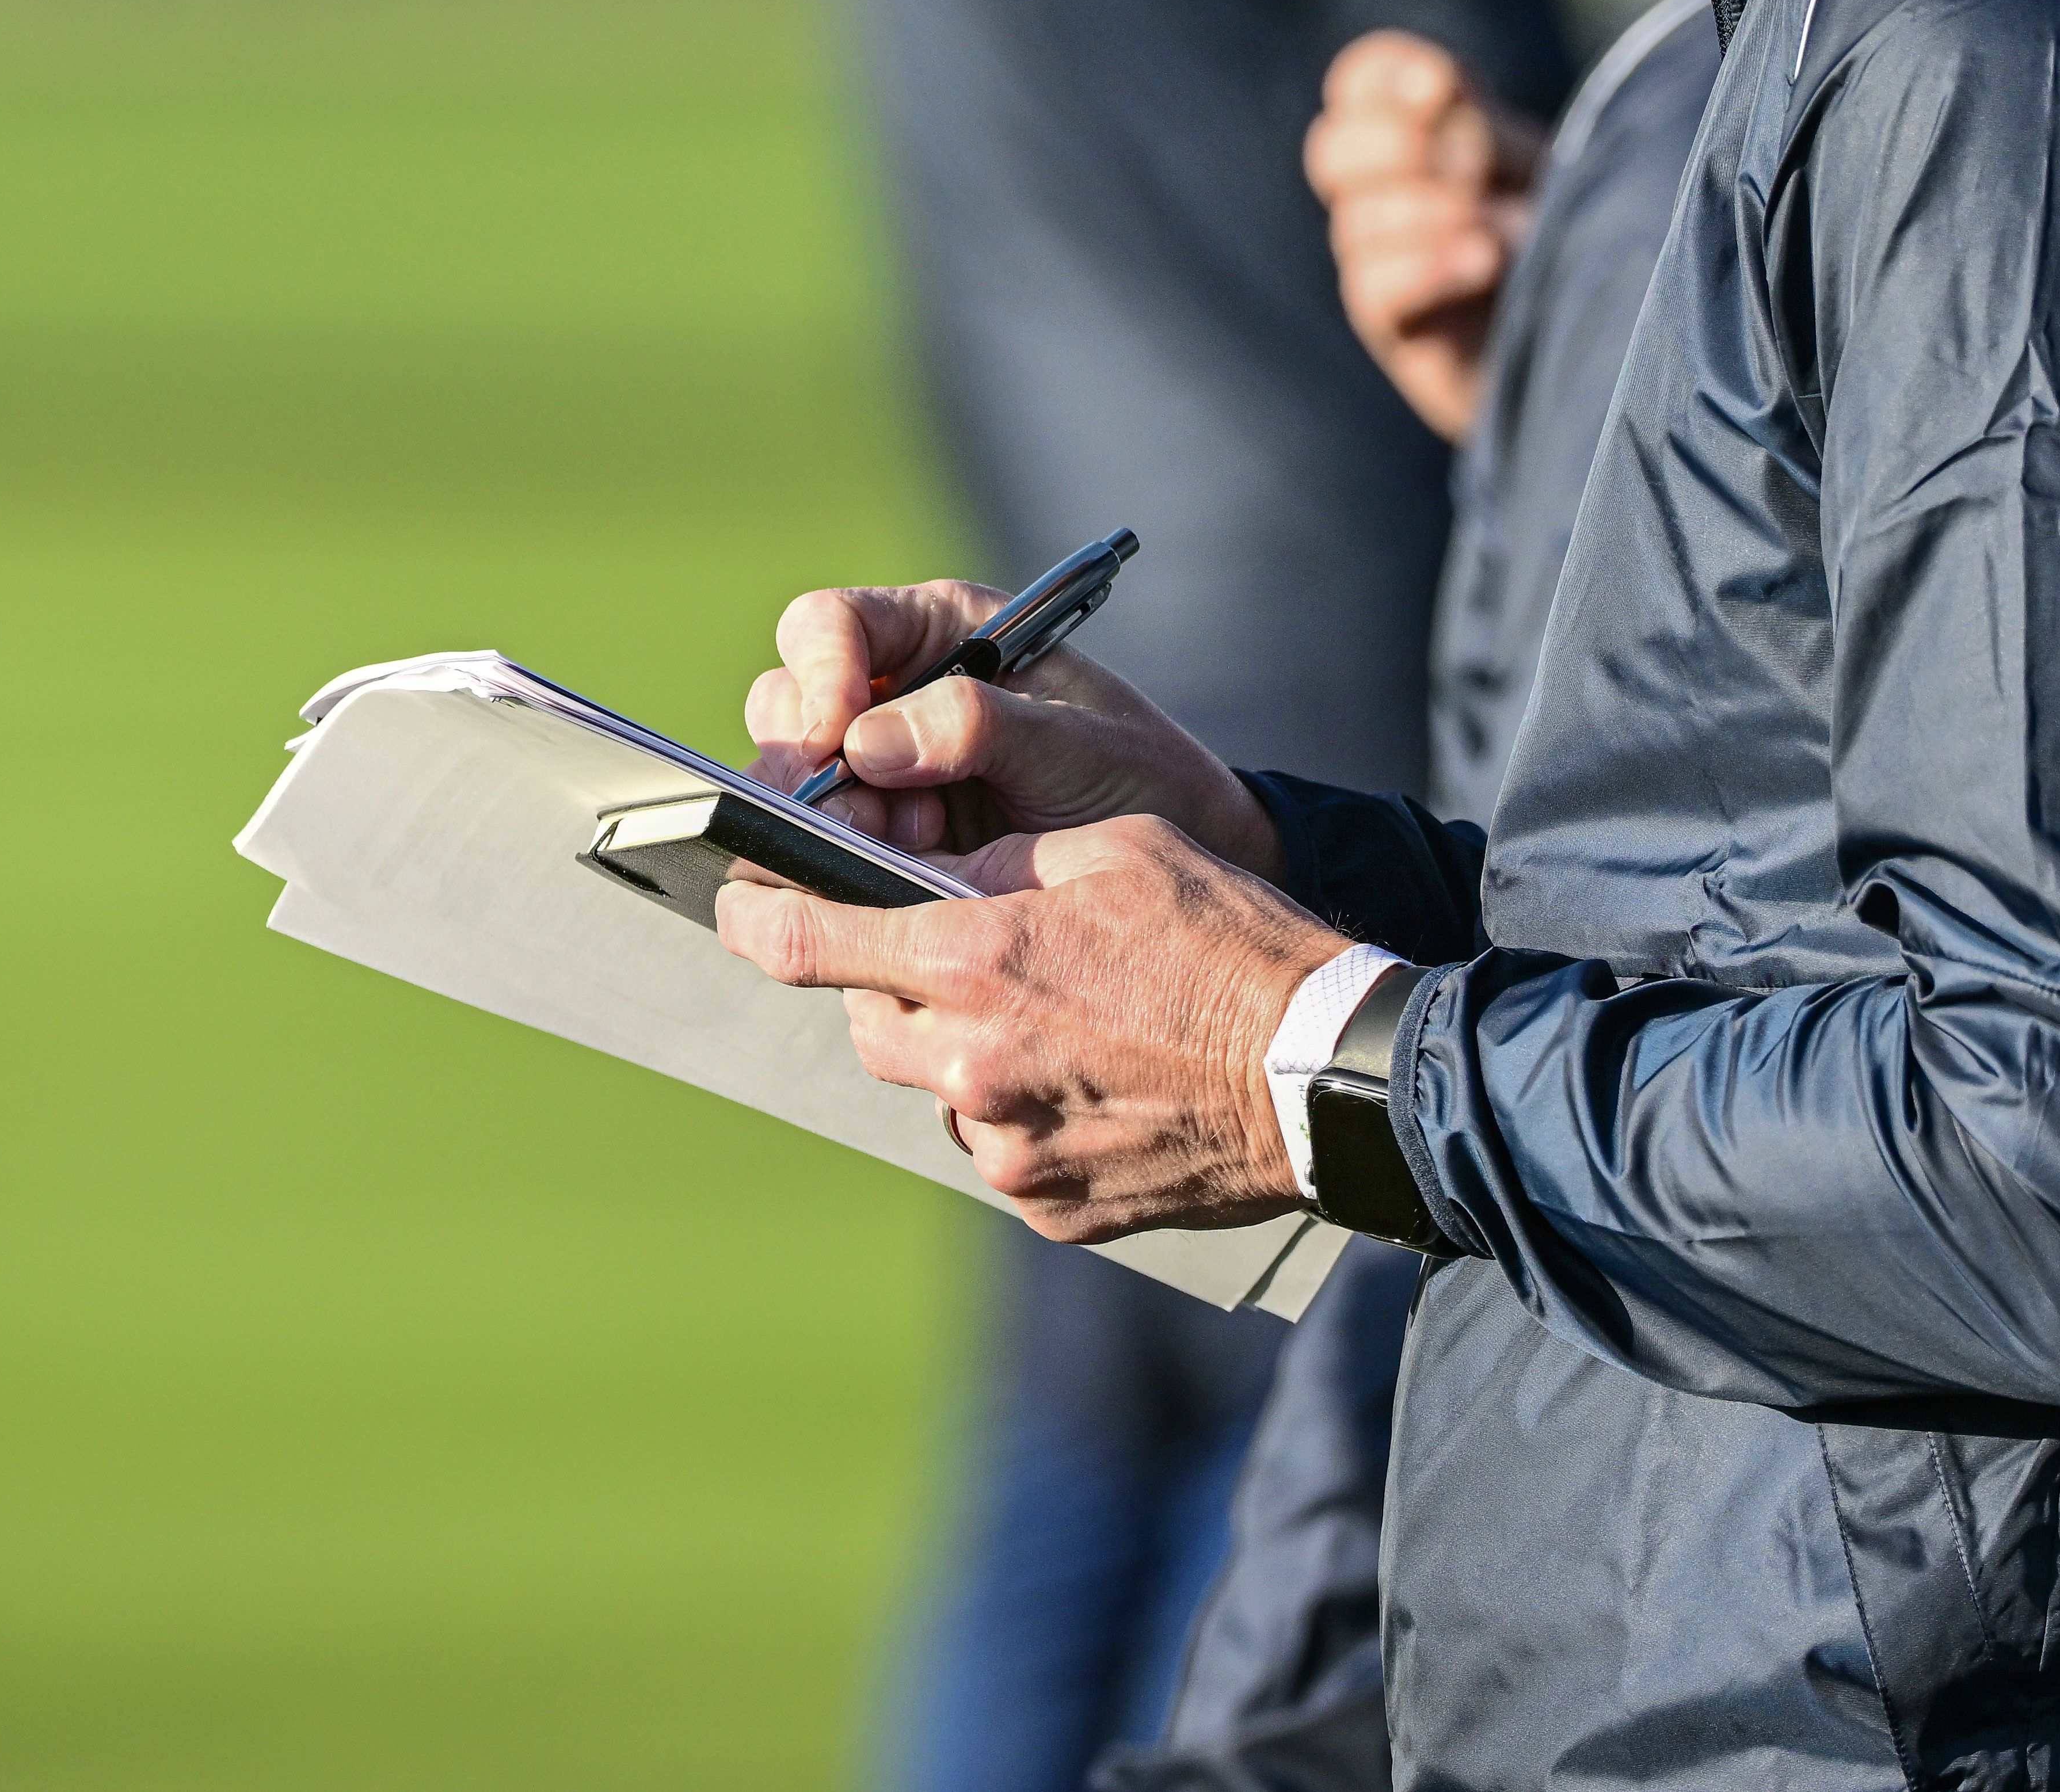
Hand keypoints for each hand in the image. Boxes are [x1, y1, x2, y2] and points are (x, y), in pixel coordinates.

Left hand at [714, 818, 1343, 1238]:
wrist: (1320, 1073)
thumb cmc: (1227, 944)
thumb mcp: (1110, 852)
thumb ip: (1003, 863)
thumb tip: (942, 873)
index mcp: (972, 962)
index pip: (803, 942)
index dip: (756, 919)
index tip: (739, 910)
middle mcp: (970, 1065)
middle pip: (872, 1024)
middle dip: (902, 988)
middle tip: (982, 963)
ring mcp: (1006, 1149)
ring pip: (939, 1091)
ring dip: (972, 1057)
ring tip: (1069, 1028)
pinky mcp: (1046, 1207)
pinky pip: (1001, 1152)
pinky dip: (1027, 1118)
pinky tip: (1099, 1087)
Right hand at [744, 580, 1277, 874]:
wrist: (1179, 850)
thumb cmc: (1140, 773)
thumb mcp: (1076, 741)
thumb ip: (976, 726)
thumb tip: (863, 742)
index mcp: (939, 631)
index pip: (830, 626)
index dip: (817, 675)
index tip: (837, 738)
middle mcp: (895, 690)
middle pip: (788, 706)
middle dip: (809, 767)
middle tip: (865, 815)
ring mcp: (885, 768)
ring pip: (797, 784)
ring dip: (833, 823)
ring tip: (919, 843)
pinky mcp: (889, 834)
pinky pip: (828, 846)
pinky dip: (852, 864)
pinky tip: (920, 872)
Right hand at [1305, 31, 1541, 441]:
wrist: (1593, 338)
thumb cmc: (1566, 238)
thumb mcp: (1537, 169)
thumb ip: (1482, 129)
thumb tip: (1437, 103)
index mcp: (1419, 134)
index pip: (1359, 82)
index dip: (1384, 76)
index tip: (1441, 88)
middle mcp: (1381, 194)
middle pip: (1331, 148)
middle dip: (1396, 144)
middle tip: (1471, 166)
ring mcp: (1378, 261)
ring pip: (1358, 220)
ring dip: (1439, 214)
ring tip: (1512, 232)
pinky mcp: (1391, 325)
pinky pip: (1373, 286)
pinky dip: (1429, 266)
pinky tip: (1485, 262)